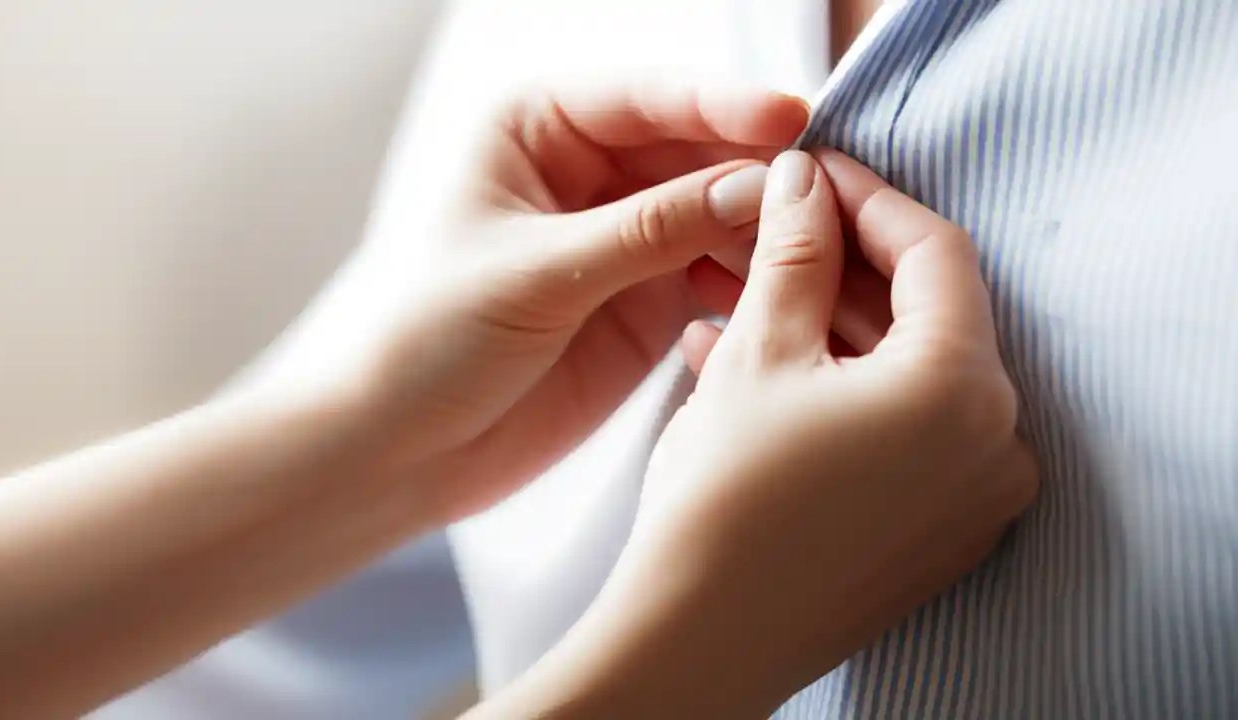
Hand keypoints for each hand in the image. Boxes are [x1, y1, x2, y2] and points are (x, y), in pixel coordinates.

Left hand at [359, 85, 808, 520]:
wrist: (397, 450)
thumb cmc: (425, 338)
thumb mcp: (536, 272)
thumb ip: (647, 230)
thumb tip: (755, 189)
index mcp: (538, 128)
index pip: (646, 98)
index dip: (720, 106)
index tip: (789, 121)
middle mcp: (588, 172)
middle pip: (695, 150)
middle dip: (755, 171)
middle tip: (826, 193)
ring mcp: (624, 238)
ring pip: (717, 213)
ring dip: (764, 229)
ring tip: (818, 249)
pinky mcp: (647, 302)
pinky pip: (717, 275)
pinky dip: (752, 282)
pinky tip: (784, 294)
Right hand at [489, 150, 1038, 717]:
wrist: (697, 643)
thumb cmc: (725, 502)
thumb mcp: (760, 352)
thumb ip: (796, 252)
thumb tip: (804, 179)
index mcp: (963, 389)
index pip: (935, 252)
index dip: (867, 196)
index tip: (812, 170)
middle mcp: (993, 445)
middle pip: (924, 315)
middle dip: (839, 265)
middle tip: (770, 229)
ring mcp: (969, 497)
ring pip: (903, 375)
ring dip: (827, 327)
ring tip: (741, 292)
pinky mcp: (935, 532)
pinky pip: (898, 432)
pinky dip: (840, 390)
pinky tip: (755, 364)